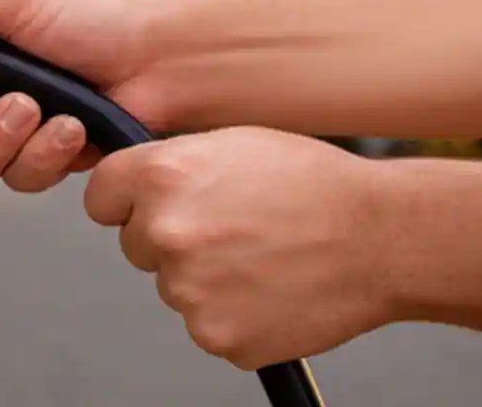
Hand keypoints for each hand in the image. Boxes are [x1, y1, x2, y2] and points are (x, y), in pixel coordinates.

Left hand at [84, 126, 393, 369]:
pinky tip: (271, 287)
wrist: (381, 238)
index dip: (127, 199)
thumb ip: (172, 164)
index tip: (149, 203)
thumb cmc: (317, 185)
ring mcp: (189, 291)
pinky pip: (208, 324)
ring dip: (206, 277)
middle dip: (171, 239)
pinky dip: (234, 313)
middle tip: (232, 228)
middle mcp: (166, 232)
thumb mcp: (234, 144)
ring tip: (263, 254)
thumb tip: (133, 184)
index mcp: (163, 176)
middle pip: (136, 244)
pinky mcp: (217, 336)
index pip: (100, 197)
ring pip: (174, 286)